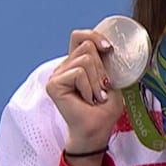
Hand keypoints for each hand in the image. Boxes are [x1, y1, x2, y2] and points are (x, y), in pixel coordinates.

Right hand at [46, 29, 125, 153]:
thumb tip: (110, 46)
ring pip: (85, 60)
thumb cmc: (105, 109)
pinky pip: (78, 73)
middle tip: (101, 89)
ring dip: (96, 81)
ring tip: (95, 96)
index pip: (80, 36)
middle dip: (101, 68)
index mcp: (77, 63)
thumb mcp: (112, 79)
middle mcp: (65, 66)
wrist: (97, 129)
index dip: (94, 36)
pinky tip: (87, 100)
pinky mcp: (53, 84)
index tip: (109, 49)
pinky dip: (89, 87)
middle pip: (87, 46)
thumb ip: (108, 62)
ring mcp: (57, 75)